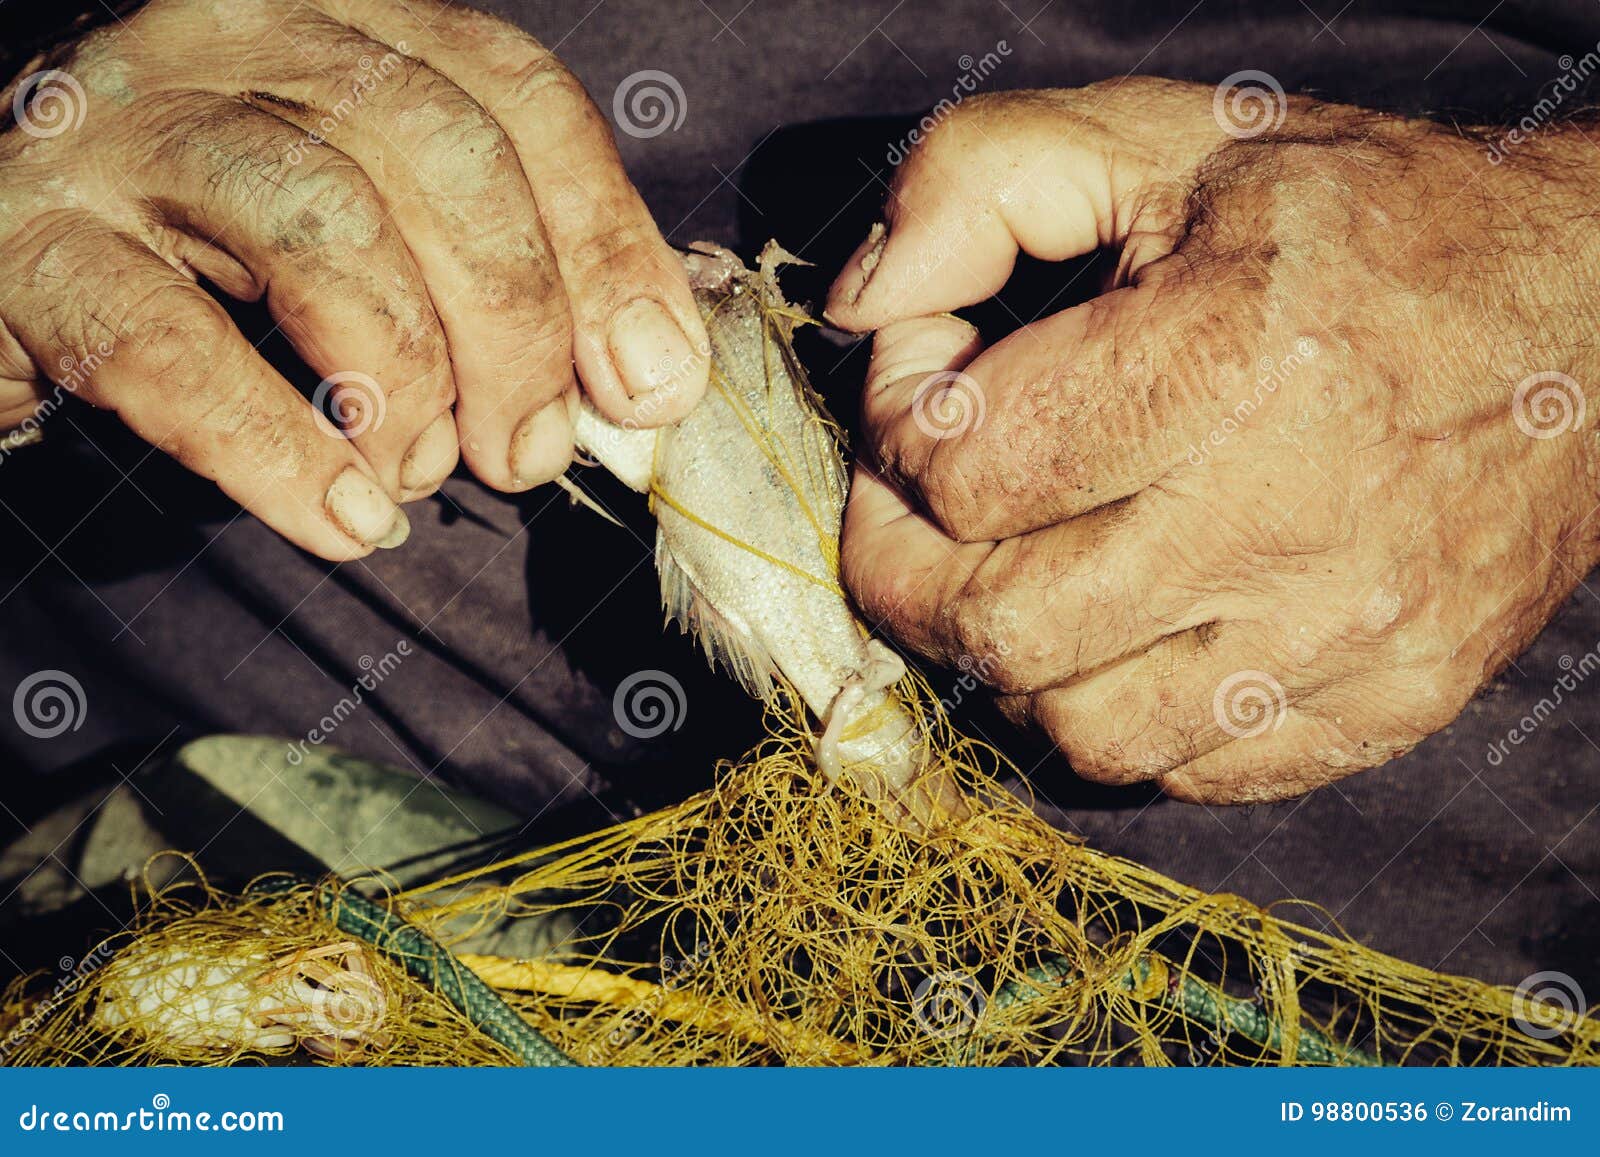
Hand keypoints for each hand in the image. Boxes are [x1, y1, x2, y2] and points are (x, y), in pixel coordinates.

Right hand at [0, 0, 706, 558]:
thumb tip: (653, 376)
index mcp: (339, 21)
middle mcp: (231, 38)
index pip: (514, 96)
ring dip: (408, 380)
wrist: (1, 275)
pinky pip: (177, 347)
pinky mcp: (28, 246)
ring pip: (322, 225)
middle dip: (517, 325)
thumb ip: (510, 281)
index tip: (649, 382)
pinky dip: (281, 451)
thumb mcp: (381, 240)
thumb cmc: (219, 266)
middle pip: (437, 152)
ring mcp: (120, 130)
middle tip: (528, 453)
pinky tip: (345, 517)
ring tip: (423, 474)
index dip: (604, 243)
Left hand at [828, 78, 1599, 802]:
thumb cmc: (1370, 223)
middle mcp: (1289, 517)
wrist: (1595, 317)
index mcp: (1230, 354)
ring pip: (1077, 730)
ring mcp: (1346, 635)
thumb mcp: (1172, 137)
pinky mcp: (1387, 706)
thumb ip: (986, 177)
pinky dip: (1121, 710)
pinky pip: (1186, 771)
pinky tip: (1133, 621)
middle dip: (906, 569)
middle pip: (996, 626)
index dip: (897, 424)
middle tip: (917, 505)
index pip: (964, 468)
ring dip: (1009, 653)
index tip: (929, 378)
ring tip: (1027, 564)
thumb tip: (864, 300)